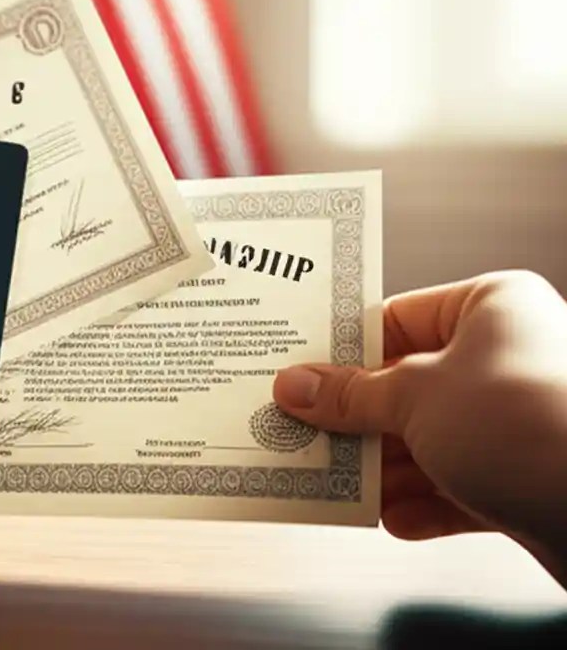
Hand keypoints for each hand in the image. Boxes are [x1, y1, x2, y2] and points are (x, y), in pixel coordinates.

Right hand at [272, 271, 566, 582]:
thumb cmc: (531, 422)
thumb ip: (350, 395)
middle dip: (355, 417)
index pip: (396, 318)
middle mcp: (508, 357)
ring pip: (426, 439)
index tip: (294, 373)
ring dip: (380, 467)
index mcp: (491, 308)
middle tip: (299, 431)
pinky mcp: (525, 479)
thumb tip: (294, 386)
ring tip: (331, 481)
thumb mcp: (416, 397)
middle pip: (405, 384)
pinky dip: (420, 503)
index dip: (341, 350)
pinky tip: (390, 516)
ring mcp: (518, 421)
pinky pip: (456, 486)